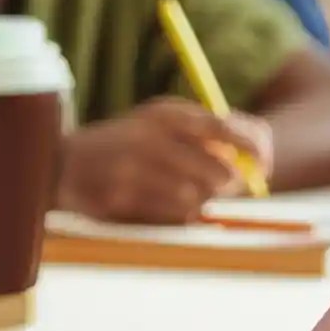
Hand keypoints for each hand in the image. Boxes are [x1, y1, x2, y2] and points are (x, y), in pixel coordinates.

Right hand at [56, 98, 272, 223]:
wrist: (64, 163)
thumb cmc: (126, 143)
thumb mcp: (161, 123)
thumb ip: (206, 132)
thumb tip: (256, 156)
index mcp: (164, 114)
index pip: (223, 128)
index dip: (253, 149)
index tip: (265, 164)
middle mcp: (149, 139)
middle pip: (217, 172)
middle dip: (228, 184)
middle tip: (225, 186)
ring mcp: (132, 171)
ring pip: (196, 198)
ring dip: (200, 201)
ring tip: (185, 193)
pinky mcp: (120, 200)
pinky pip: (169, 216)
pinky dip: (178, 215)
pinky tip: (164, 204)